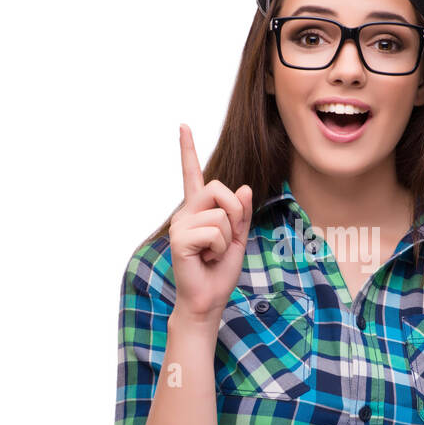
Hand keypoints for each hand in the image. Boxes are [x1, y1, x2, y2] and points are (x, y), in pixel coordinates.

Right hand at [169, 123, 252, 322]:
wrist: (208, 299)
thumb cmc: (220, 271)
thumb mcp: (239, 238)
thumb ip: (242, 213)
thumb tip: (244, 187)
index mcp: (199, 210)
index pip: (192, 174)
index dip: (187, 150)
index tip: (183, 126)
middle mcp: (186, 212)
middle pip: (220, 190)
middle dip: (236, 214)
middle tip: (225, 240)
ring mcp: (180, 224)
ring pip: (222, 215)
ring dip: (227, 239)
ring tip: (212, 254)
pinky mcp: (179, 238)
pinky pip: (214, 232)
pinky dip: (219, 249)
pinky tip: (205, 259)